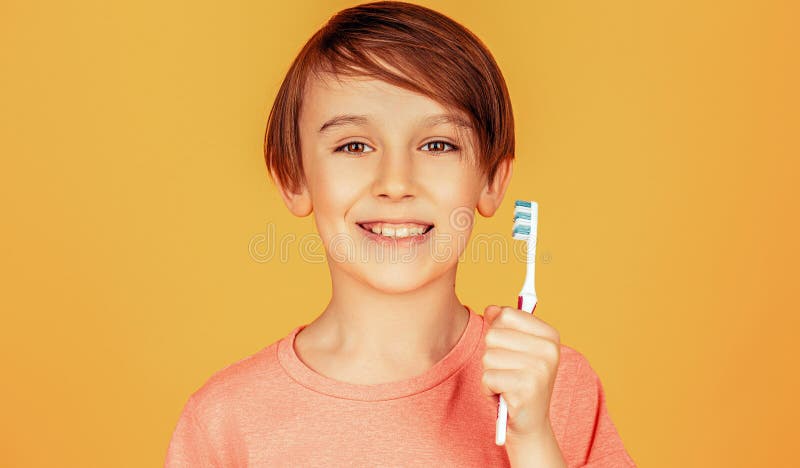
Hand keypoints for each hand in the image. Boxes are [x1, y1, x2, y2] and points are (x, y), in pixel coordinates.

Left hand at [480, 305, 561, 446]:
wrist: (530, 424)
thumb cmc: (520, 383)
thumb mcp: (516, 349)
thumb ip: (505, 325)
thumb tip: (492, 309)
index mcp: (550, 336)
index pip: (507, 314)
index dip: (499, 331)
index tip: (511, 350)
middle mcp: (549, 350)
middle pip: (493, 334)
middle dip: (492, 354)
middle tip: (508, 371)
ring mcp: (539, 369)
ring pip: (488, 356)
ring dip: (490, 373)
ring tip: (506, 384)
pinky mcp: (526, 389)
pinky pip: (487, 377)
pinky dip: (488, 389)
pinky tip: (504, 395)